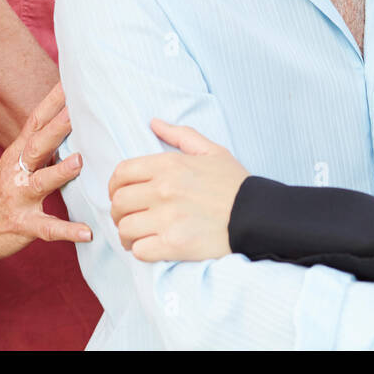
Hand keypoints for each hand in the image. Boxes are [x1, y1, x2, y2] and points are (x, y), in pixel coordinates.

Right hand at [0, 83, 90, 263]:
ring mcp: (19, 198)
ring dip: (60, 171)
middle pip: (38, 144)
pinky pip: (47, 229)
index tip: (72, 80)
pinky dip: (67, 230)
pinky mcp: (22, 225)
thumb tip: (71, 124)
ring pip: (41, 182)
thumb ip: (42, 146)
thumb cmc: (0, 194)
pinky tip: (87, 232)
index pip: (36, 121)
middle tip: (79, 110)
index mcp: (17, 154)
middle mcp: (17, 172)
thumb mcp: (16, 164)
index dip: (52, 101)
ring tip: (80, 161)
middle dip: (58, 127)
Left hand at [108, 119, 248, 261]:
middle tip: (129, 218)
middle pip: (119, 202)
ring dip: (127, 234)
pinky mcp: (174, 245)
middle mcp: (163, 190)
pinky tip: (151, 247)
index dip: (115, 186)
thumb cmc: (234, 184)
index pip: (122, 173)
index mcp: (169, 165)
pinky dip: (140, 251)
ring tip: (137, 236)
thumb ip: (180, 134)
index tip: (120, 195)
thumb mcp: (212, 151)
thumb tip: (154, 122)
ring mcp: (167, 219)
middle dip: (119, 212)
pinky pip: (139, 250)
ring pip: (125, 228)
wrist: (258, 216)